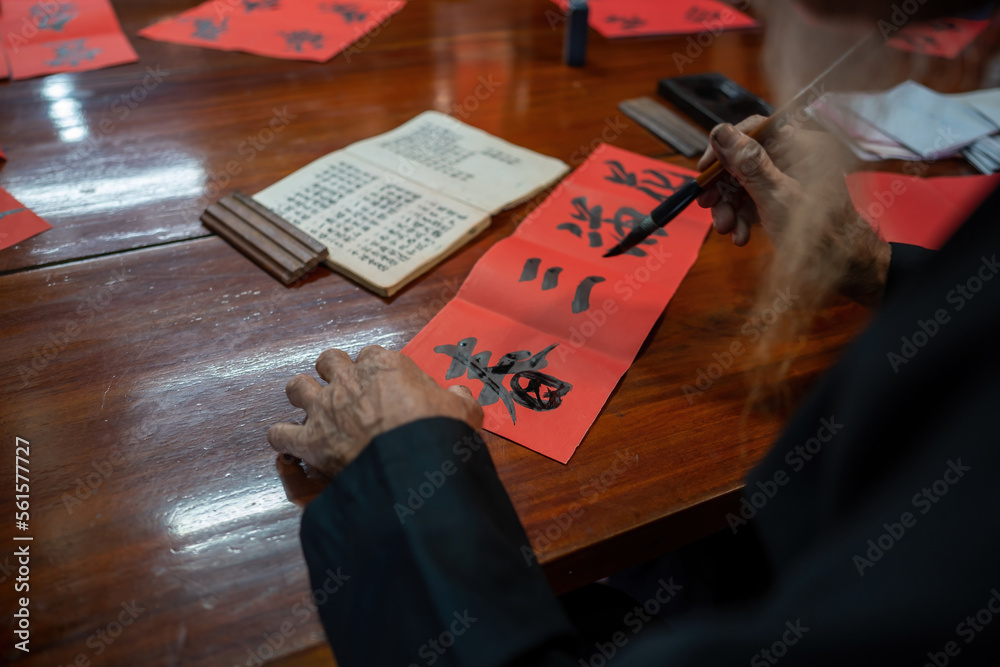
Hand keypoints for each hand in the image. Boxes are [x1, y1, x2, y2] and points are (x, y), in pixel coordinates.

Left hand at [267, 346, 483, 476]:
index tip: (383, 384)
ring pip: (297, 387)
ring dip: (302, 395)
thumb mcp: (462, 410)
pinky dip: (283, 439)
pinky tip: (290, 445)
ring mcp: (324, 409)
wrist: (412, 464)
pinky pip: (280, 434)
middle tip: (344, 389)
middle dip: (333, 371)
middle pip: (329, 360)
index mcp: (384, 365)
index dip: (375, 368)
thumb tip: (460, 395)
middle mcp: (349, 380)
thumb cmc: (437, 432)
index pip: (372, 354)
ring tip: (311, 408)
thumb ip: (458, 399)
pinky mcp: (309, 440)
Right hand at [695, 116, 890, 305]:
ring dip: (731, 205)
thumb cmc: (822, 235)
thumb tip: (721, 132)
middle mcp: (798, 157)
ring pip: (747, 181)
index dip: (725, 146)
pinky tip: (740, 235)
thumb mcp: (777, 198)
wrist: (848, 271)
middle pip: (746, 158)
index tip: (704, 170)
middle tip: (708, 205)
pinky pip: (756, 198)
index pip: (755, 129)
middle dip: (725, 185)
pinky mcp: (787, 197)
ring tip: (726, 229)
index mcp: (804, 146)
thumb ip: (748, 164)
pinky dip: (744, 216)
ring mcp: (792, 178)